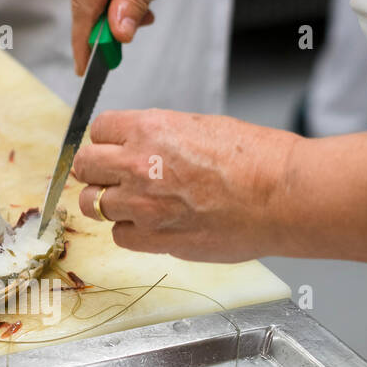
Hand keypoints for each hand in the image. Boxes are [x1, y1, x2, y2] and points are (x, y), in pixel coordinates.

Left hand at [72, 110, 298, 262]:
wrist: (281, 197)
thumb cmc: (256, 160)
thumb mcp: (202, 126)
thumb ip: (162, 137)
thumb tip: (142, 147)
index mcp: (149, 129)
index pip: (98, 130)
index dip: (106, 140)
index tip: (114, 148)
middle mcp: (136, 165)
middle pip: (85, 167)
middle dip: (96, 171)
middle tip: (111, 177)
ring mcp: (142, 206)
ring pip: (93, 205)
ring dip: (109, 203)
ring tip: (134, 203)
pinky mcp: (154, 239)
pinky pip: (119, 236)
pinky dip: (130, 232)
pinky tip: (152, 225)